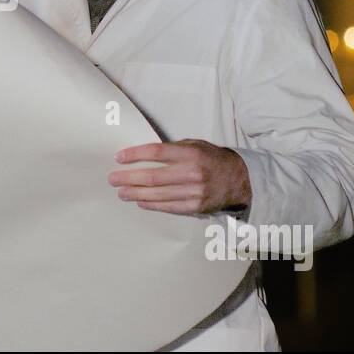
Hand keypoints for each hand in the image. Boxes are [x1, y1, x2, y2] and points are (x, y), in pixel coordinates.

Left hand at [108, 138, 250, 214]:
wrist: (240, 180)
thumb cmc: (212, 159)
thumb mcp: (195, 145)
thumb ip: (172, 149)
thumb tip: (144, 155)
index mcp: (191, 153)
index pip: (156, 152)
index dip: (135, 155)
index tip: (119, 157)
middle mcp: (192, 173)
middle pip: (153, 177)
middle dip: (129, 178)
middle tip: (113, 179)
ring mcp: (194, 192)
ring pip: (158, 195)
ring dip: (136, 194)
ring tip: (121, 192)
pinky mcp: (196, 207)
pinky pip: (169, 207)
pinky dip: (152, 205)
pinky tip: (140, 202)